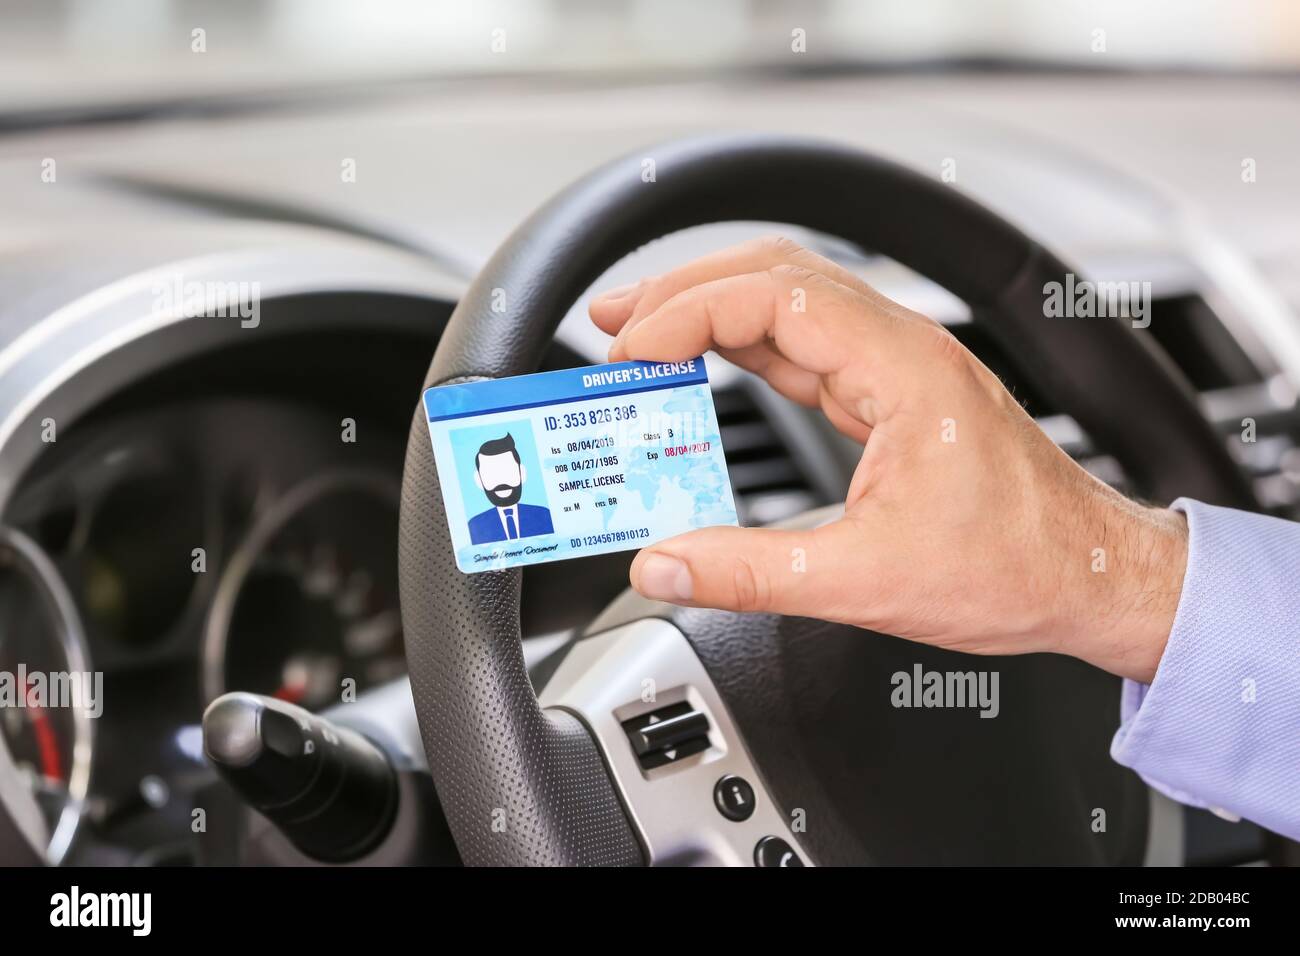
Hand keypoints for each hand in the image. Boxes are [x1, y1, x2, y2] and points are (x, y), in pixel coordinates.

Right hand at [590, 237, 1187, 682]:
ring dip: (709, 313)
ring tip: (639, 336)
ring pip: (787, 305)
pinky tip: (703, 367)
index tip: (632, 353)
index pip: (774, 296)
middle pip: (775, 276)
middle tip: (611, 325)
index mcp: (904, 368)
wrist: (1091, 578)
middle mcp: (901, 349)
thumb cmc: (1016, 568)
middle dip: (684, 292)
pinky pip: (803, 347)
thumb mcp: (866, 582)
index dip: (689, 313)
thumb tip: (660, 566)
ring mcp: (897, 368)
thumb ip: (750, 573)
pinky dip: (742, 348)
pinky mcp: (891, 396)